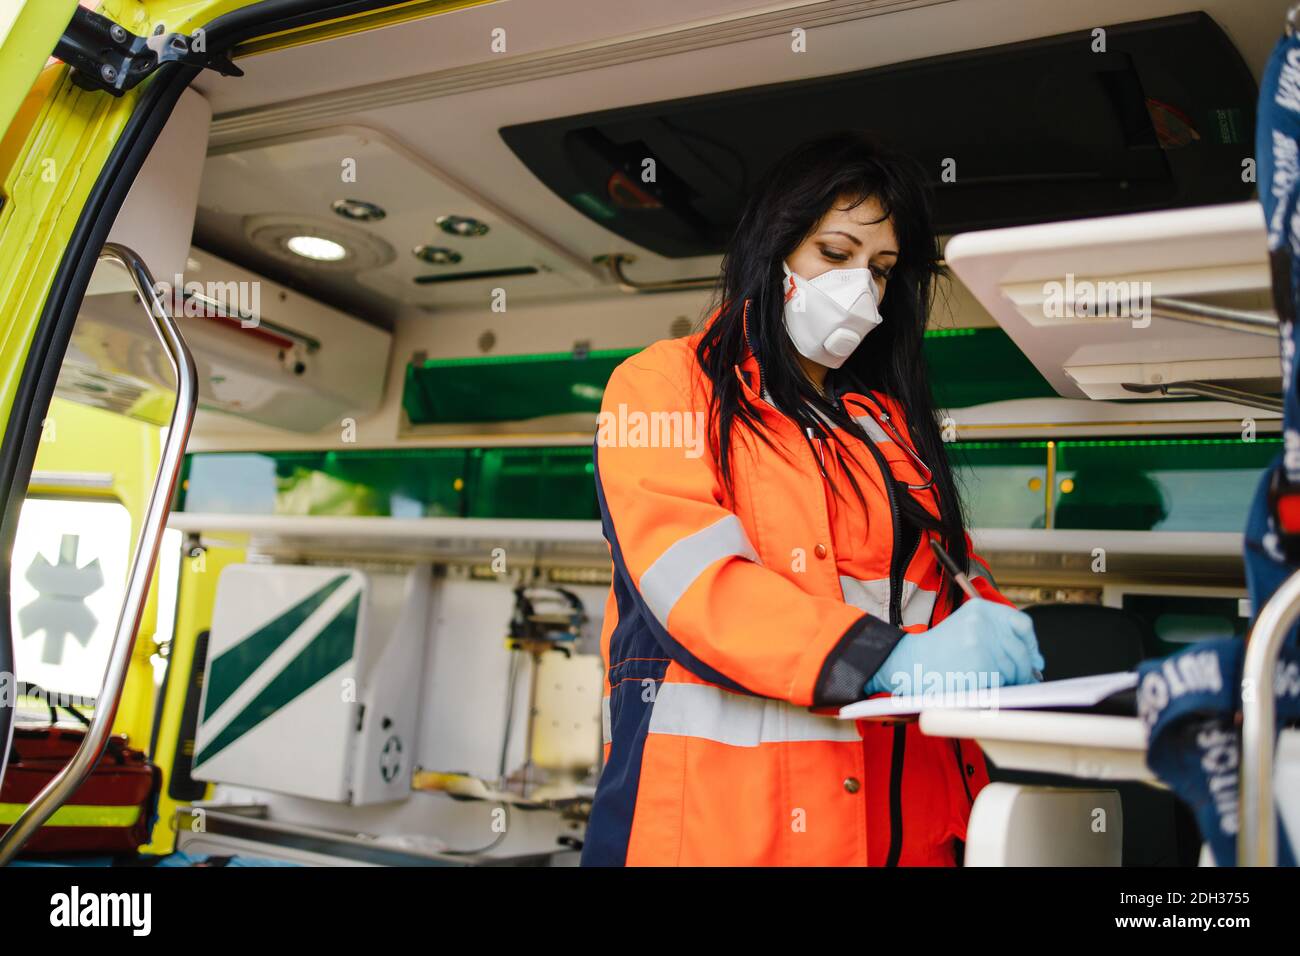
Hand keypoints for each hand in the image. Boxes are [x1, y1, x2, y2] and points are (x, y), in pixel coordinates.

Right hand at [864, 598, 1043, 696]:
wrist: (906, 663)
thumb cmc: (936, 650)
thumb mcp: (965, 627)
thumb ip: (996, 634)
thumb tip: (1034, 660)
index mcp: (980, 609)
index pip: (1021, 624)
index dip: (1032, 645)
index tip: (1034, 660)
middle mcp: (982, 623)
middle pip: (1020, 652)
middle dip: (1022, 671)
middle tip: (1016, 681)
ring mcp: (980, 645)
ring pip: (1013, 671)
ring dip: (1007, 683)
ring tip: (986, 683)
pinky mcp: (978, 668)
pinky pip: (1000, 685)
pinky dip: (995, 692)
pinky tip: (979, 688)